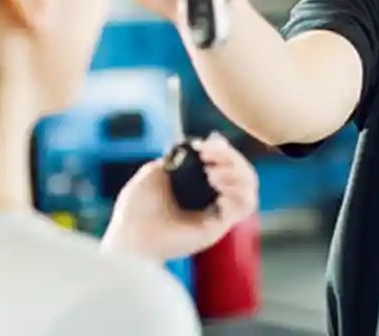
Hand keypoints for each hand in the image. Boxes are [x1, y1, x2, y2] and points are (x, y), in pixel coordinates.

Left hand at [101, 132, 258, 261]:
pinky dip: (238, 190)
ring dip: (236, 173)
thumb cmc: (135, 209)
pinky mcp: (218, 228)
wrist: (129, 235)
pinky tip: (217, 188)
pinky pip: (245, 205)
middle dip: (231, 157)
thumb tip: (197, 147)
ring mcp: (216, 214)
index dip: (224, 150)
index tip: (206, 144)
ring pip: (249, 187)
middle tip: (208, 155)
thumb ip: (177, 159)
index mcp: (197, 188)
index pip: (227, 165)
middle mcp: (210, 201)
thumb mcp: (154, 172)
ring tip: (212, 174)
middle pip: (243, 173)